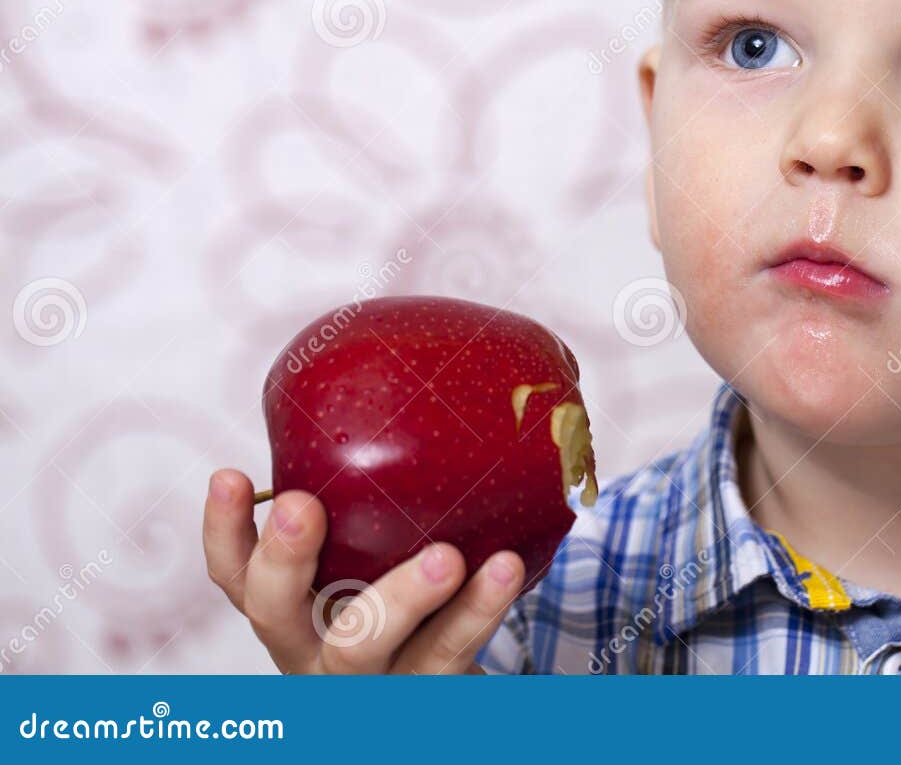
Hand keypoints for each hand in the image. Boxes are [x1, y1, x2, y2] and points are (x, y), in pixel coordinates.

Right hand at [202, 468, 522, 673]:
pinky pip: (449, 653)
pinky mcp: (426, 694)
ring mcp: (369, 682)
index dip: (223, 531)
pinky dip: (478, 611)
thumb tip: (415, 378)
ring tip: (445, 557)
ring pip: (360, 647)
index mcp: (295, 613)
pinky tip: (504, 566)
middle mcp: (314, 651)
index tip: (228, 474)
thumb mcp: (381, 557)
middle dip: (283, 558)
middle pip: (273, 614)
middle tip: (301, 506)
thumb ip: (378, 499)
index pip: (236, 576)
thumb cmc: (420, 603)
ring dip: (400, 598)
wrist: (463, 689)